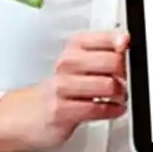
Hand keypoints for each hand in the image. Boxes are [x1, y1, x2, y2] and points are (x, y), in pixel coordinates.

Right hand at [0, 31, 128, 151]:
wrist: (26, 113)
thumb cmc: (60, 88)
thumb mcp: (80, 64)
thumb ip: (105, 52)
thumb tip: (126, 44)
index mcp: (74, 47)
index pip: (108, 38)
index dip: (123, 48)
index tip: (126, 53)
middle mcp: (67, 64)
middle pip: (112, 62)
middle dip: (125, 74)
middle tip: (124, 81)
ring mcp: (63, 88)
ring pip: (107, 85)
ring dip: (120, 94)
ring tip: (118, 96)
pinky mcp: (62, 111)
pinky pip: (98, 109)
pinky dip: (113, 110)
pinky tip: (113, 109)